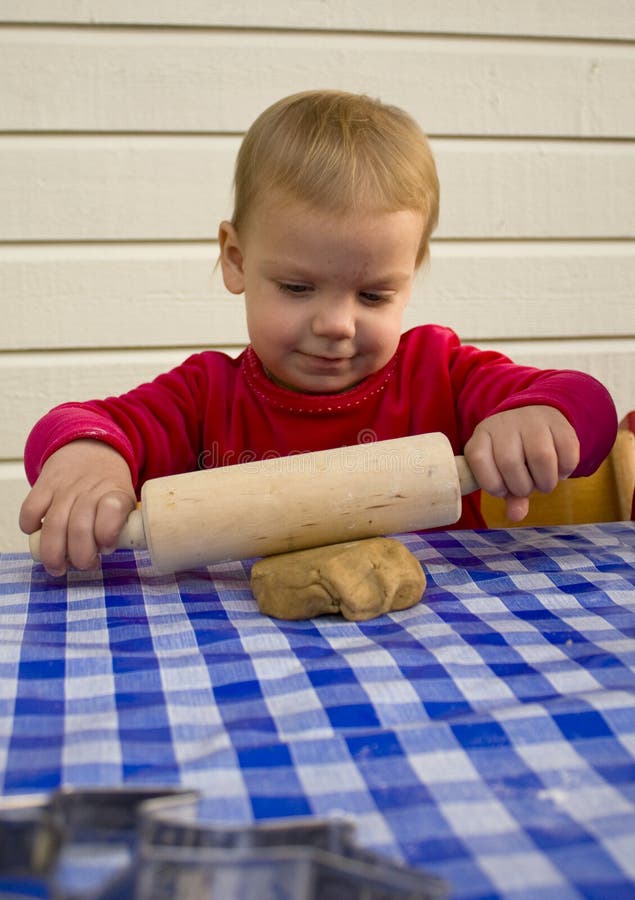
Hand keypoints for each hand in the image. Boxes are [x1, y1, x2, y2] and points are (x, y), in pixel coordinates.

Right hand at [19, 440, 135, 575]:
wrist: (92, 447)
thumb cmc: (109, 485)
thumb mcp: (126, 500)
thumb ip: (120, 524)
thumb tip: (104, 551)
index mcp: (115, 493)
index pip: (112, 510)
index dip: (107, 534)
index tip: (106, 548)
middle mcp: (89, 489)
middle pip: (79, 527)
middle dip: (80, 556)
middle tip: (83, 565)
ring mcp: (64, 487)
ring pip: (54, 524)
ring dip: (53, 553)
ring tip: (58, 567)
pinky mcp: (44, 485)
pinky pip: (30, 509)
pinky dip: (30, 527)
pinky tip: (38, 535)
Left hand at [464, 406, 579, 521]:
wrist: (533, 416)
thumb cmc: (513, 451)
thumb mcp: (502, 471)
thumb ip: (508, 494)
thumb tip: (517, 515)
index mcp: (483, 436)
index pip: (478, 459)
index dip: (491, 483)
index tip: (502, 490)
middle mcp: (505, 424)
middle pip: (510, 462)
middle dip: (522, 486)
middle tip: (528, 488)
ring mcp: (532, 420)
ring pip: (541, 456)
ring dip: (546, 480)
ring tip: (545, 483)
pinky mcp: (559, 422)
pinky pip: (567, 451)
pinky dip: (565, 469)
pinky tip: (560, 470)